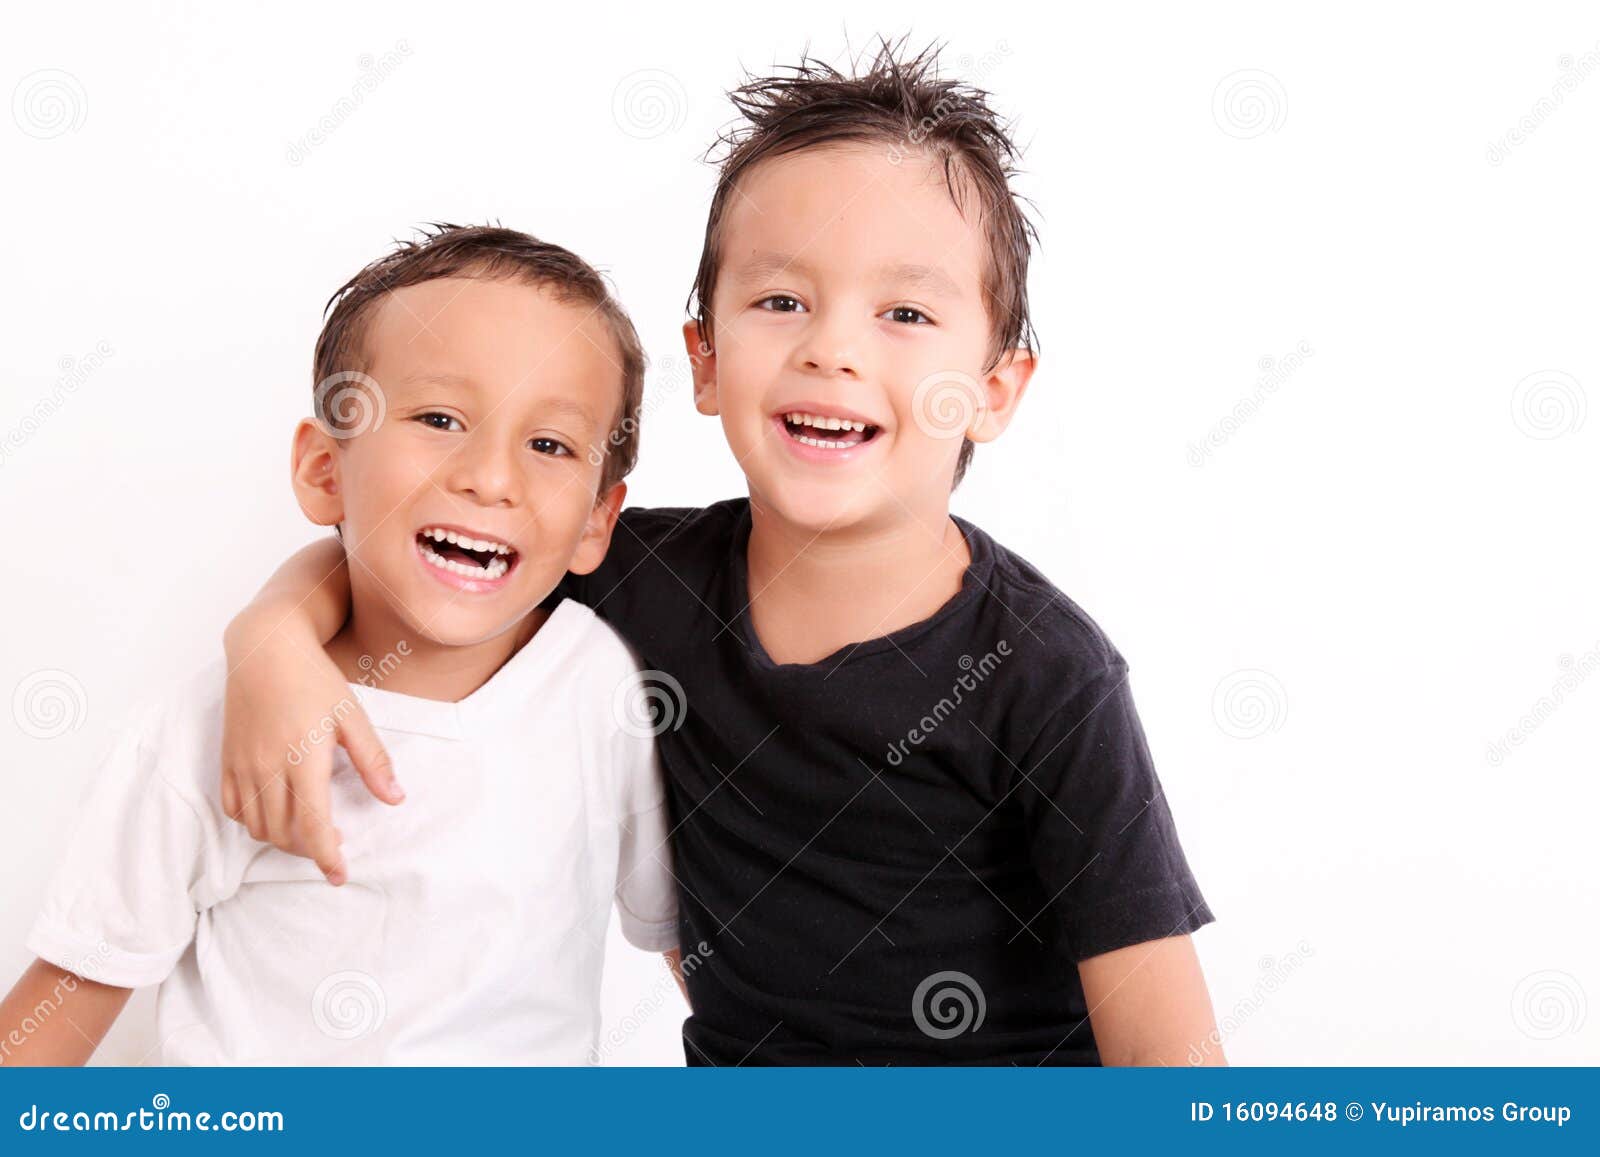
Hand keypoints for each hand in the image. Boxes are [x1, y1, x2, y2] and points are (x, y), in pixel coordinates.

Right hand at [220, 619, 401, 883]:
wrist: (266, 649)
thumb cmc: (315, 679)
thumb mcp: (353, 716)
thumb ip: (374, 761)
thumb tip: (395, 799)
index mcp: (303, 759)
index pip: (313, 825)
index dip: (326, 858)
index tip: (339, 876)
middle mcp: (267, 767)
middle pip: (283, 833)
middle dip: (309, 851)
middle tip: (333, 846)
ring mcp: (243, 764)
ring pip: (256, 825)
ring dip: (282, 839)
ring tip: (308, 831)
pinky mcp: (227, 758)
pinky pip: (235, 807)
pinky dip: (254, 822)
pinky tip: (276, 814)